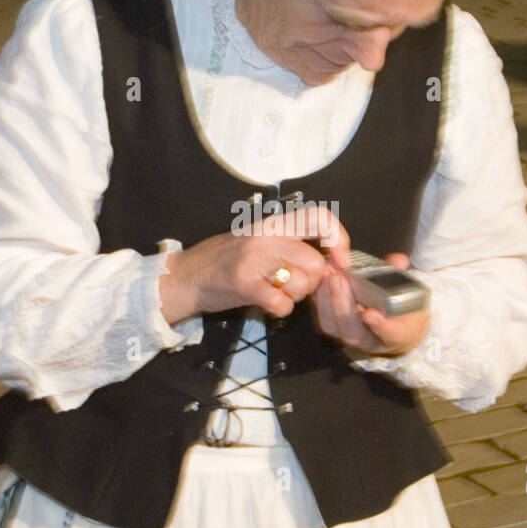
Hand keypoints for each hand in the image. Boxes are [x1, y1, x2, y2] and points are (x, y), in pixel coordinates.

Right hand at [159, 205, 349, 324]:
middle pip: (317, 263)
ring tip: (273, 290)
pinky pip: (283, 303)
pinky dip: (279, 309)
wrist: (186, 277)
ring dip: (294, 296)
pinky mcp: (245, 284)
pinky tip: (265, 302)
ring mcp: (255, 259)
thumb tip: (331, 259)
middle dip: (311, 282)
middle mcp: (266, 236)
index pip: (320, 217)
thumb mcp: (259, 240)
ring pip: (302, 284)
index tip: (340, 260)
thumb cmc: (225, 261)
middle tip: (292, 284)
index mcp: (273, 223)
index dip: (339, 239)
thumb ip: (292, 244)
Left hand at [311, 253, 430, 356]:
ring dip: (327, 299)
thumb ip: (403, 276)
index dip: (381, 325)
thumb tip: (398, 261)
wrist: (395, 324)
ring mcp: (350, 336)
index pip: (391, 334)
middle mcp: (371, 341)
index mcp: (398, 335)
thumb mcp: (411, 292)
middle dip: (344, 305)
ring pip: (334, 326)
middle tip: (339, 279)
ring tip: (328, 274)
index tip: (371, 313)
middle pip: (353, 332)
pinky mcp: (334, 327)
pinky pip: (324, 317)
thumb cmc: (403, 309)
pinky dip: (320, 297)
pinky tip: (320, 277)